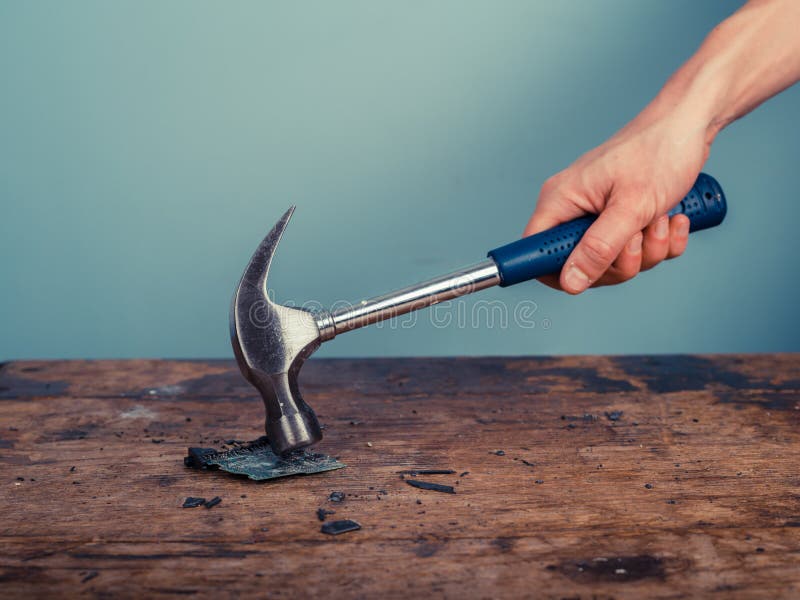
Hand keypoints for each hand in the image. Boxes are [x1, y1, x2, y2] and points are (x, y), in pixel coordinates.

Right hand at [524, 114, 710, 292]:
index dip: (557, 272)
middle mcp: (574, 209)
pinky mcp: (623, 217)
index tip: (589, 275)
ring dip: (647, 250)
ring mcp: (599, 214)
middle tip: (638, 237)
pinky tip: (671, 219)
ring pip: (613, 261)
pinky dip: (659, 242)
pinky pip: (636, 250)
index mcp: (560, 201)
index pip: (536, 250)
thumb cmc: (659, 151)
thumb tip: (570, 282)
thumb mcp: (630, 207)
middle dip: (619, 262)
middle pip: (580, 264)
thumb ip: (598, 248)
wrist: (691, 125)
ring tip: (661, 218)